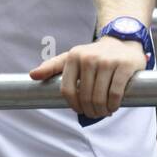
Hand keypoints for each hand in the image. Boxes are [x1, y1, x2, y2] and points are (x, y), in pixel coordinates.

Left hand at [29, 37, 146, 119]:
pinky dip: (113, 105)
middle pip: (84, 96)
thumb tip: (32, 75)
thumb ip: (52, 67)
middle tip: (94, 114)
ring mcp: (107, 61)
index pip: (67, 90)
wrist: (122, 42)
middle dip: (90, 111)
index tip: (80, 110)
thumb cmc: (93, 55)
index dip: (73, 105)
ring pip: (99, 97)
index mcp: (73, 56)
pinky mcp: (124, 65)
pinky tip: (113, 107)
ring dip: (101, 111)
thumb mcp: (72, 58)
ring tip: (103, 112)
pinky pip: (115, 93)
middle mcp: (89, 57)